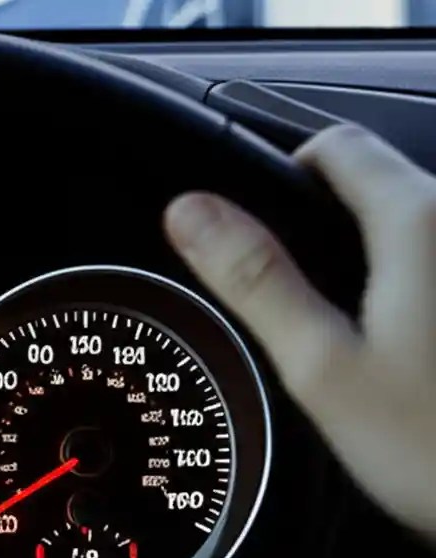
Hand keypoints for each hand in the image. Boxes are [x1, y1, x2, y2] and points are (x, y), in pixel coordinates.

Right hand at [164, 124, 435, 543]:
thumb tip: (189, 212)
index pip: (333, 145)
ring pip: (409, 235)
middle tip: (301, 316)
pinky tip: (407, 367)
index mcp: (418, 222)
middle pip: (375, 187)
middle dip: (324, 233)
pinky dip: (407, 300)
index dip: (279, 179)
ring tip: (357, 351)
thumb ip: (253, 279)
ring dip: (370, 271)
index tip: (257, 239)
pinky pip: (429, 276)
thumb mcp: (322, 368)